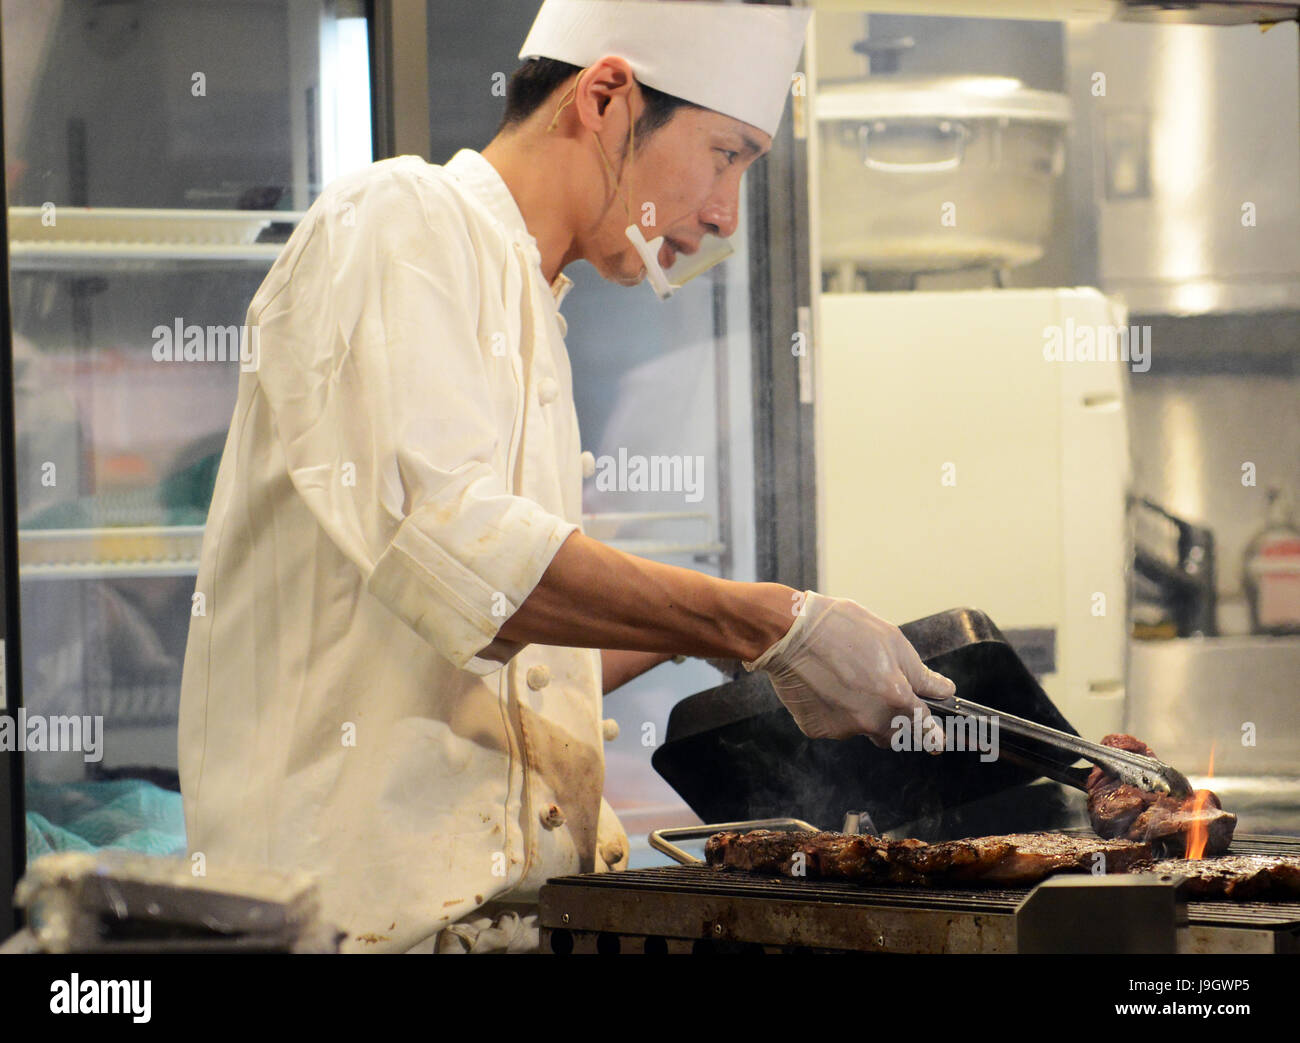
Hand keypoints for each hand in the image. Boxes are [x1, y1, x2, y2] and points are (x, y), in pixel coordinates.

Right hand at [743, 591, 954, 746]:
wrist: (790, 633)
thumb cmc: (842, 628)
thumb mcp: (891, 641)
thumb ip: (920, 674)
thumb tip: (944, 690)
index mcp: (896, 696)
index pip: (924, 726)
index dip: (933, 735)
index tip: (937, 742)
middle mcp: (872, 719)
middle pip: (894, 735)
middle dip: (896, 723)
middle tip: (884, 699)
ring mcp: (842, 727)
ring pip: (861, 729)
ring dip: (862, 714)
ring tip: (845, 680)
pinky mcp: (818, 729)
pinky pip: (833, 725)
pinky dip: (833, 711)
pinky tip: (824, 685)